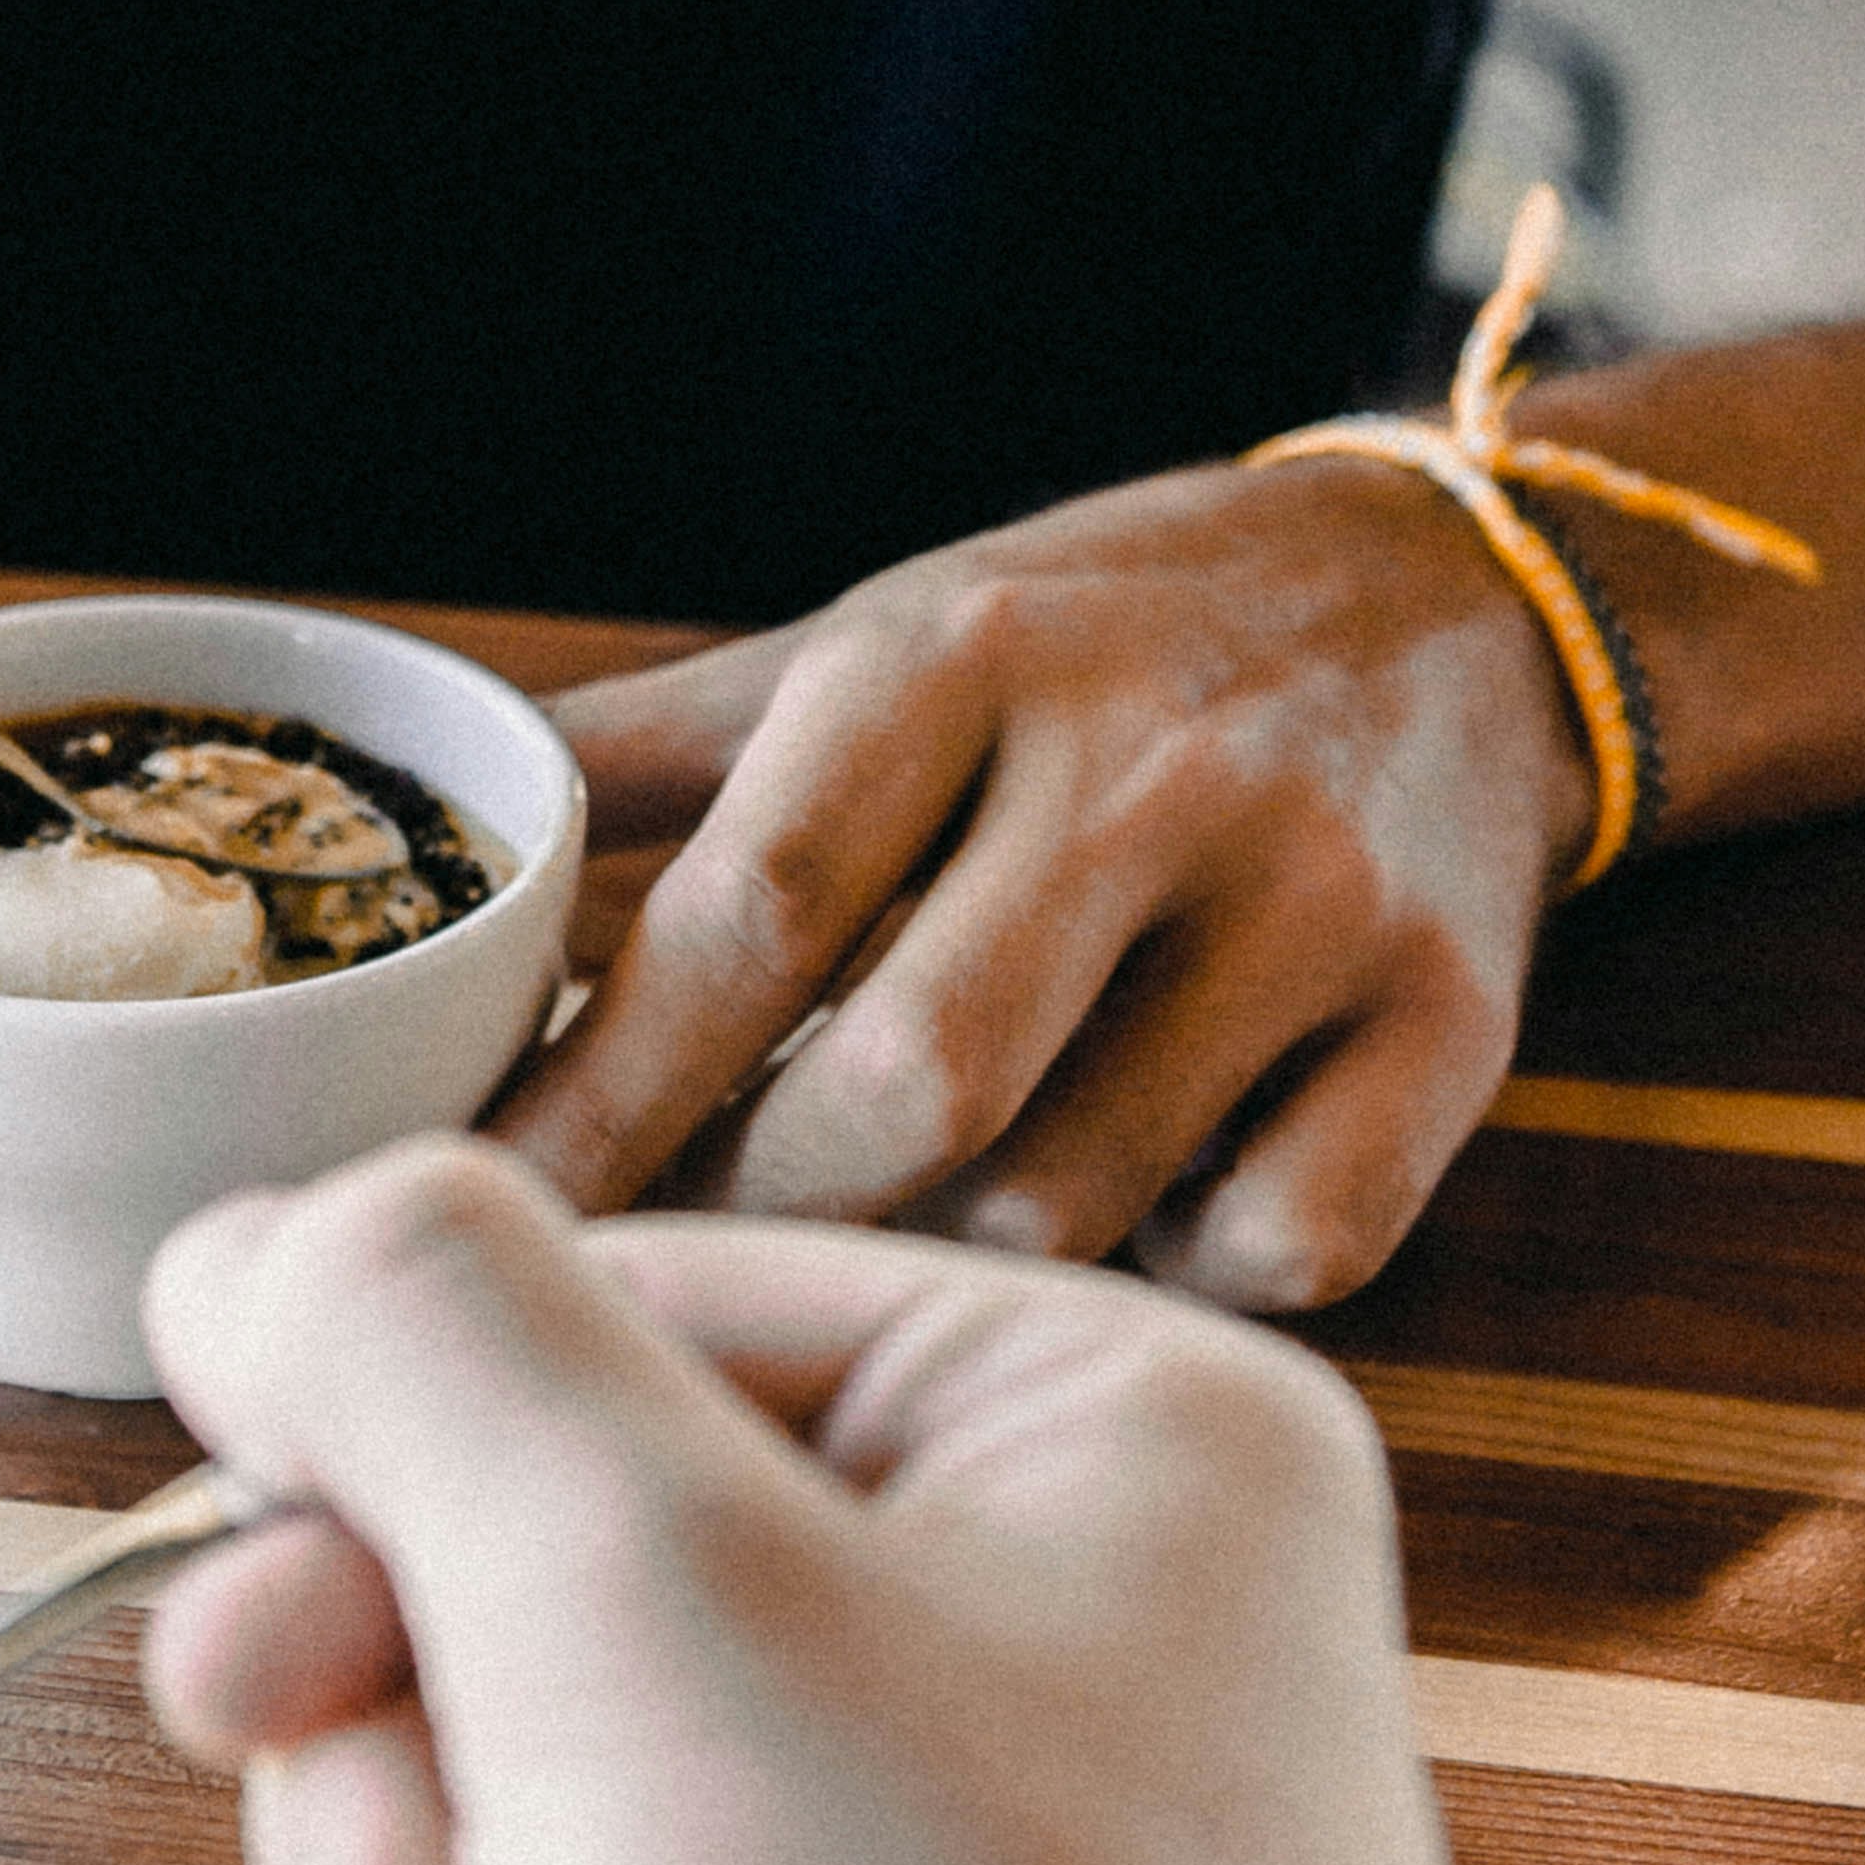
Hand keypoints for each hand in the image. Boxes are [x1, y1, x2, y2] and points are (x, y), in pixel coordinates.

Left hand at [495, 455, 1587, 1308]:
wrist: (1457, 597)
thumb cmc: (1102, 646)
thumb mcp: (876, 640)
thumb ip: (639, 759)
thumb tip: (407, 869)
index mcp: (962, 656)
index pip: (747, 915)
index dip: (599, 1096)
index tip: (491, 1225)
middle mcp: (1151, 763)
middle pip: (906, 1080)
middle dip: (767, 1203)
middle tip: (687, 1266)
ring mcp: (1319, 896)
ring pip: (1075, 1194)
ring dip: (957, 1250)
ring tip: (911, 1217)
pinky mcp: (1458, 1020)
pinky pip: (1279, 1246)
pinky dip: (1181, 1267)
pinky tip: (1146, 1201)